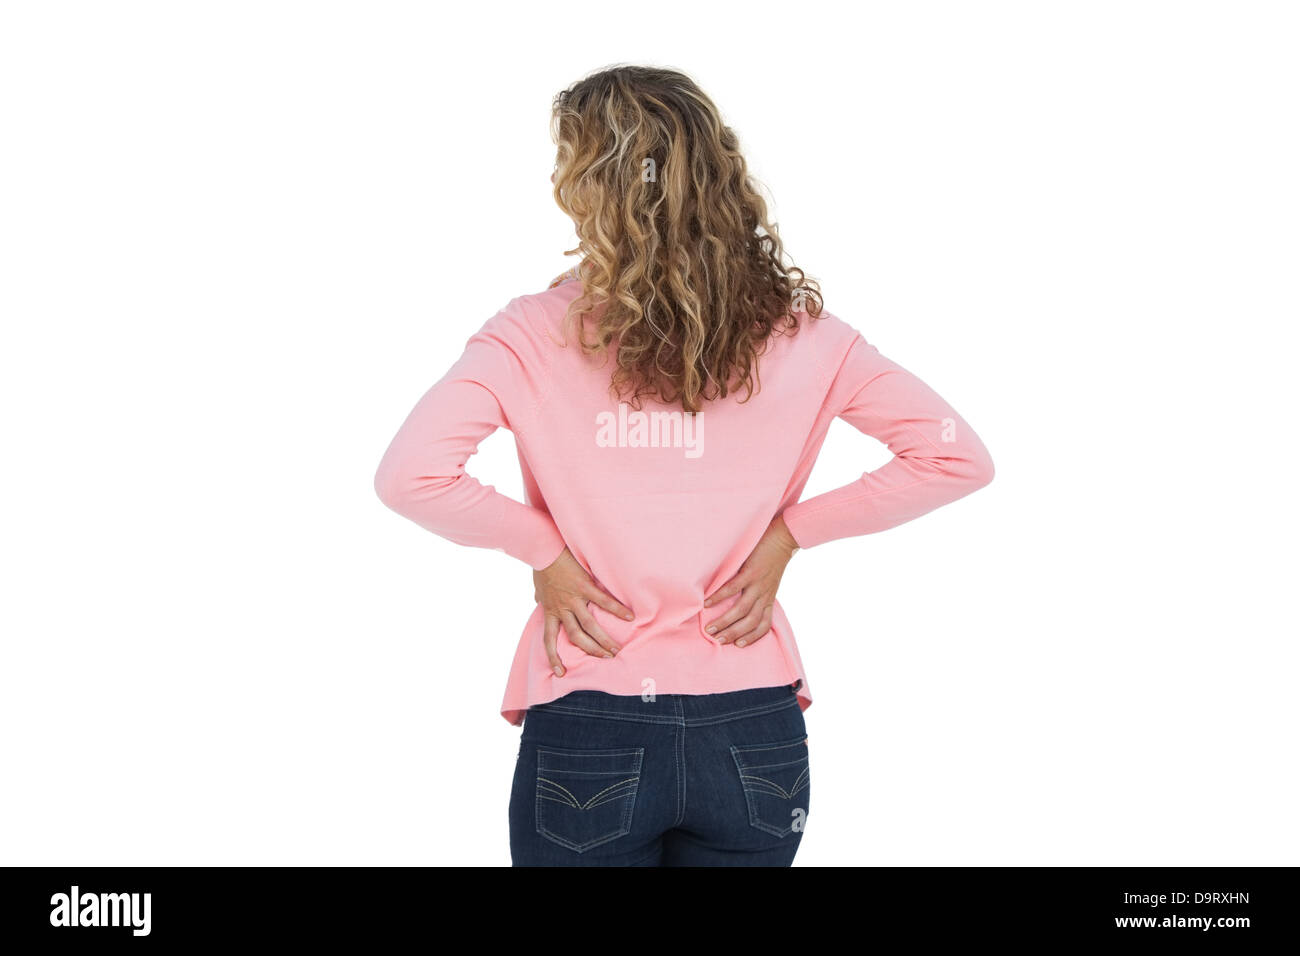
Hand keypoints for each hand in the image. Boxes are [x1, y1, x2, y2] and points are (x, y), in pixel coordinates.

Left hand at [533, 547, 634, 676]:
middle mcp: (562, 609)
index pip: (549, 640)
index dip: (554, 657)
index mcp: (551, 611)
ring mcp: (574, 599)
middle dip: (591, 650)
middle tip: (606, 658)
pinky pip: (603, 601)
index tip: (560, 673)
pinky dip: (616, 609)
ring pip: (589, 626)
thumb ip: (540, 598)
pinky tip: (628, 616)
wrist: (543, 549)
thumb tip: (538, 601)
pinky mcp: (584, 586)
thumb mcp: (538, 588)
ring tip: (615, 649)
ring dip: (603, 640)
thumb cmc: (541, 567)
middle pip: (577, 637)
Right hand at [702, 515, 799, 647]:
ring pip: (742, 609)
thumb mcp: (768, 580)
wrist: (784, 538)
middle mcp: (764, 594)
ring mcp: (757, 584)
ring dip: (725, 621)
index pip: (763, 625)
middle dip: (733, 633)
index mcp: (768, 598)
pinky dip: (720, 597)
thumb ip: (758, 592)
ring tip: (710, 628)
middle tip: (718, 640)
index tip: (738, 645)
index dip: (752, 637)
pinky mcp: (751, 571)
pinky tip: (708, 603)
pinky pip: (733, 588)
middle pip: (750, 622)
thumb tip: (741, 601)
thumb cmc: (772, 559)